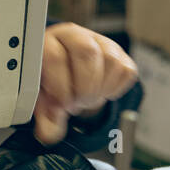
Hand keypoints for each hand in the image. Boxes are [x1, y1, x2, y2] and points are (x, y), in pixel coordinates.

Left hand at [34, 23, 138, 145]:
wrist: (71, 78)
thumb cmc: (53, 82)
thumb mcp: (42, 98)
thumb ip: (45, 115)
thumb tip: (49, 133)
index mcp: (50, 42)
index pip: (55, 56)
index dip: (59, 84)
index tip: (59, 103)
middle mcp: (75, 36)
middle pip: (87, 53)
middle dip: (83, 86)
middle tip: (77, 104)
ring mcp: (100, 42)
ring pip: (110, 60)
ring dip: (100, 88)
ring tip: (87, 99)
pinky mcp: (120, 54)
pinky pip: (126, 70)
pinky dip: (115, 88)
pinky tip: (101, 92)